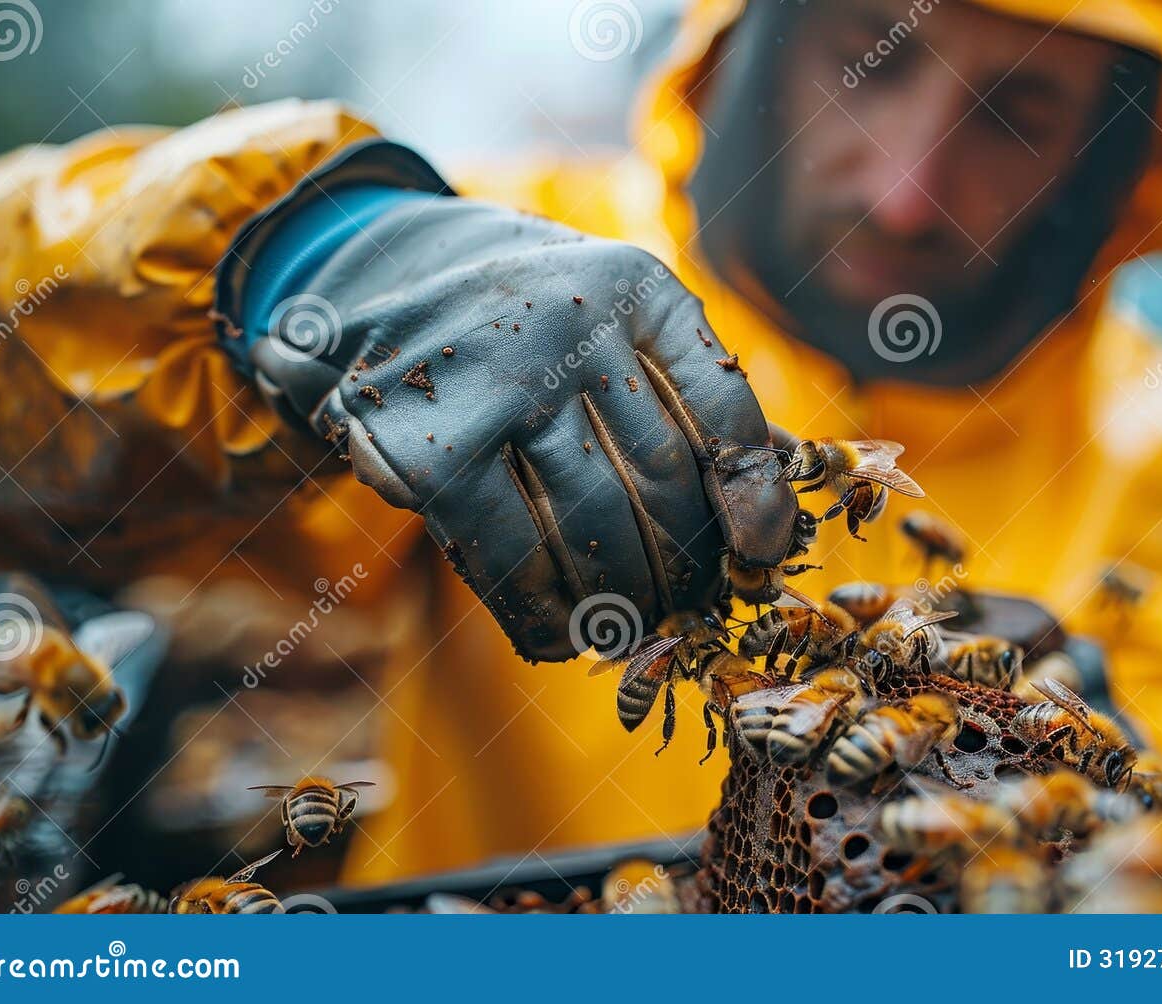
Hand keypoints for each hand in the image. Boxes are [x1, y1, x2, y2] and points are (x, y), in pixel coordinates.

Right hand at [249, 197, 797, 660]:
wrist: (382, 289)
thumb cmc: (537, 327)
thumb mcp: (618, 326)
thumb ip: (698, 400)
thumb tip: (779, 520)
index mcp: (637, 287)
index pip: (725, 411)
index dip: (755, 502)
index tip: (760, 560)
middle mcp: (571, 321)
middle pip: (662, 480)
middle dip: (686, 566)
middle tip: (689, 606)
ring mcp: (498, 381)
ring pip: (593, 526)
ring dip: (624, 599)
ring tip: (633, 625)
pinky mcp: (432, 448)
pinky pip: (511, 558)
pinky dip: (545, 614)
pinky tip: (562, 635)